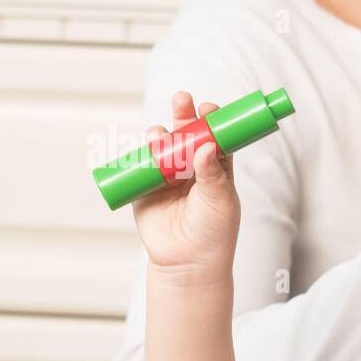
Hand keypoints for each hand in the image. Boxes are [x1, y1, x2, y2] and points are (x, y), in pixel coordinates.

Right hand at [133, 91, 239, 277]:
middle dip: (184, 115)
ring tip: (162, 134)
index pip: (215, 137)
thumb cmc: (213, 231)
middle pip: (187, 135)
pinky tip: (144, 147)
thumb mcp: (219, 200)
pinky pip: (141, 166)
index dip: (212, 121)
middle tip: (183, 100)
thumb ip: (213, 174)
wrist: (187, 261)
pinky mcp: (147, 187)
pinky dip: (140, 153)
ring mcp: (168, 176)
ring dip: (161, 133)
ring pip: (163, 147)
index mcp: (217, 168)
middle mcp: (192, 168)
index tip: (208, 108)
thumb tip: (205, 146)